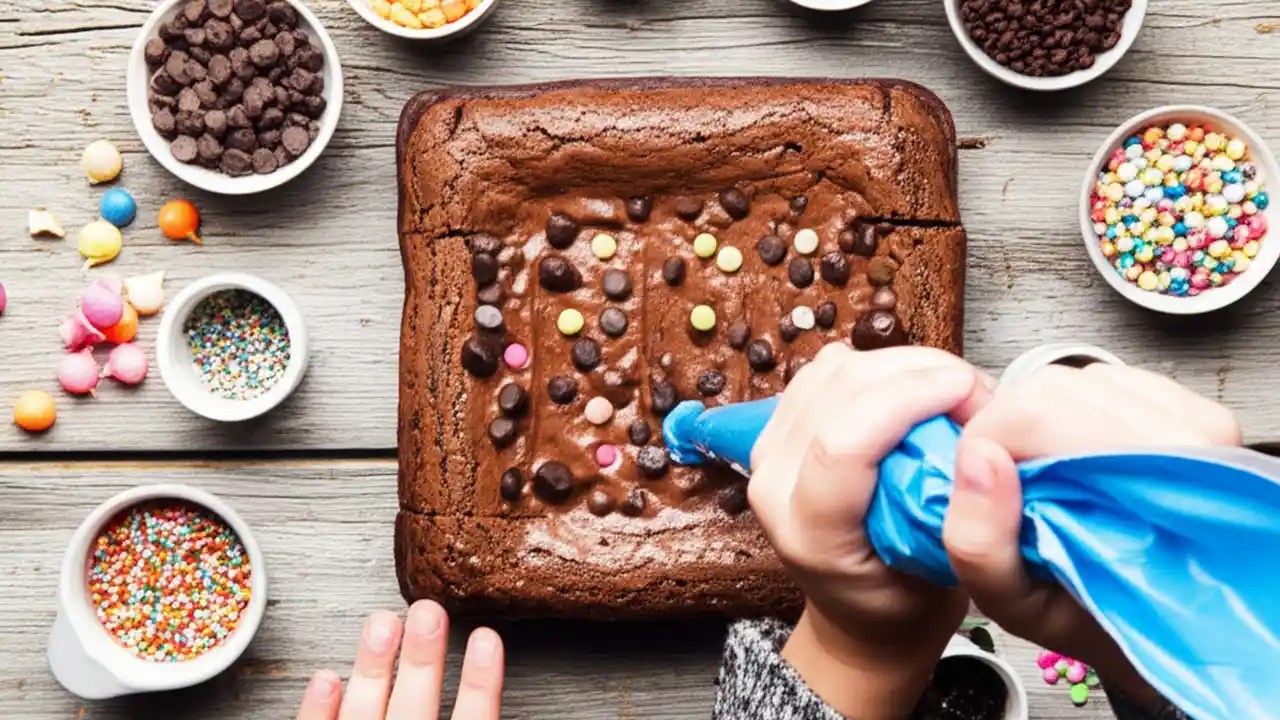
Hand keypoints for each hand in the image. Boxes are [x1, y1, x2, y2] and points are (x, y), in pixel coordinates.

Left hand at [296, 600, 503, 719]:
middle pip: (416, 707)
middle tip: (427, 612)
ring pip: (364, 712)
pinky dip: (319, 709)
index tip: (486, 638)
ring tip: (382, 622)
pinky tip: (327, 678)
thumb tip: (494, 707)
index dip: (480, 681)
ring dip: (374, 666)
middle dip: (422, 657)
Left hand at [749, 343, 991, 717]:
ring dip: (900, 363)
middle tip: (976, 390)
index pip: (841, 446)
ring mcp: (768, 451)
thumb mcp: (946, 577)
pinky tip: (915, 386)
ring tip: (951, 388)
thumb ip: (957, 514)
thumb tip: (983, 442)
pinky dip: (877, 365)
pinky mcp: (778, 427)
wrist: (856, 615)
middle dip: (916, 371)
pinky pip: (825, 370)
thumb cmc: (904, 603)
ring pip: (830, 369)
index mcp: (811, 535)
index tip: (968, 387)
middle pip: (836, 391)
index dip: (907, 399)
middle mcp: (773, 487)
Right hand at [942, 362, 1240, 712]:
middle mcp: (1189, 441)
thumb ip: (981, 542)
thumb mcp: (1014, 603)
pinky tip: (1071, 457)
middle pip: (1053, 388)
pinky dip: (1066, 411)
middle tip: (1010, 485)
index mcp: (1155, 486)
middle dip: (1008, 426)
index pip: (1039, 414)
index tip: (977, 485)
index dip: (986, 439)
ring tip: (1043, 477)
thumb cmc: (1086, 615)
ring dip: (1037, 419)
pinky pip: (1098, 378)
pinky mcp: (1185, 407)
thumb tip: (977, 455)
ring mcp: (1190, 417)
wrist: (1152, 622)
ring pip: (1070, 378)